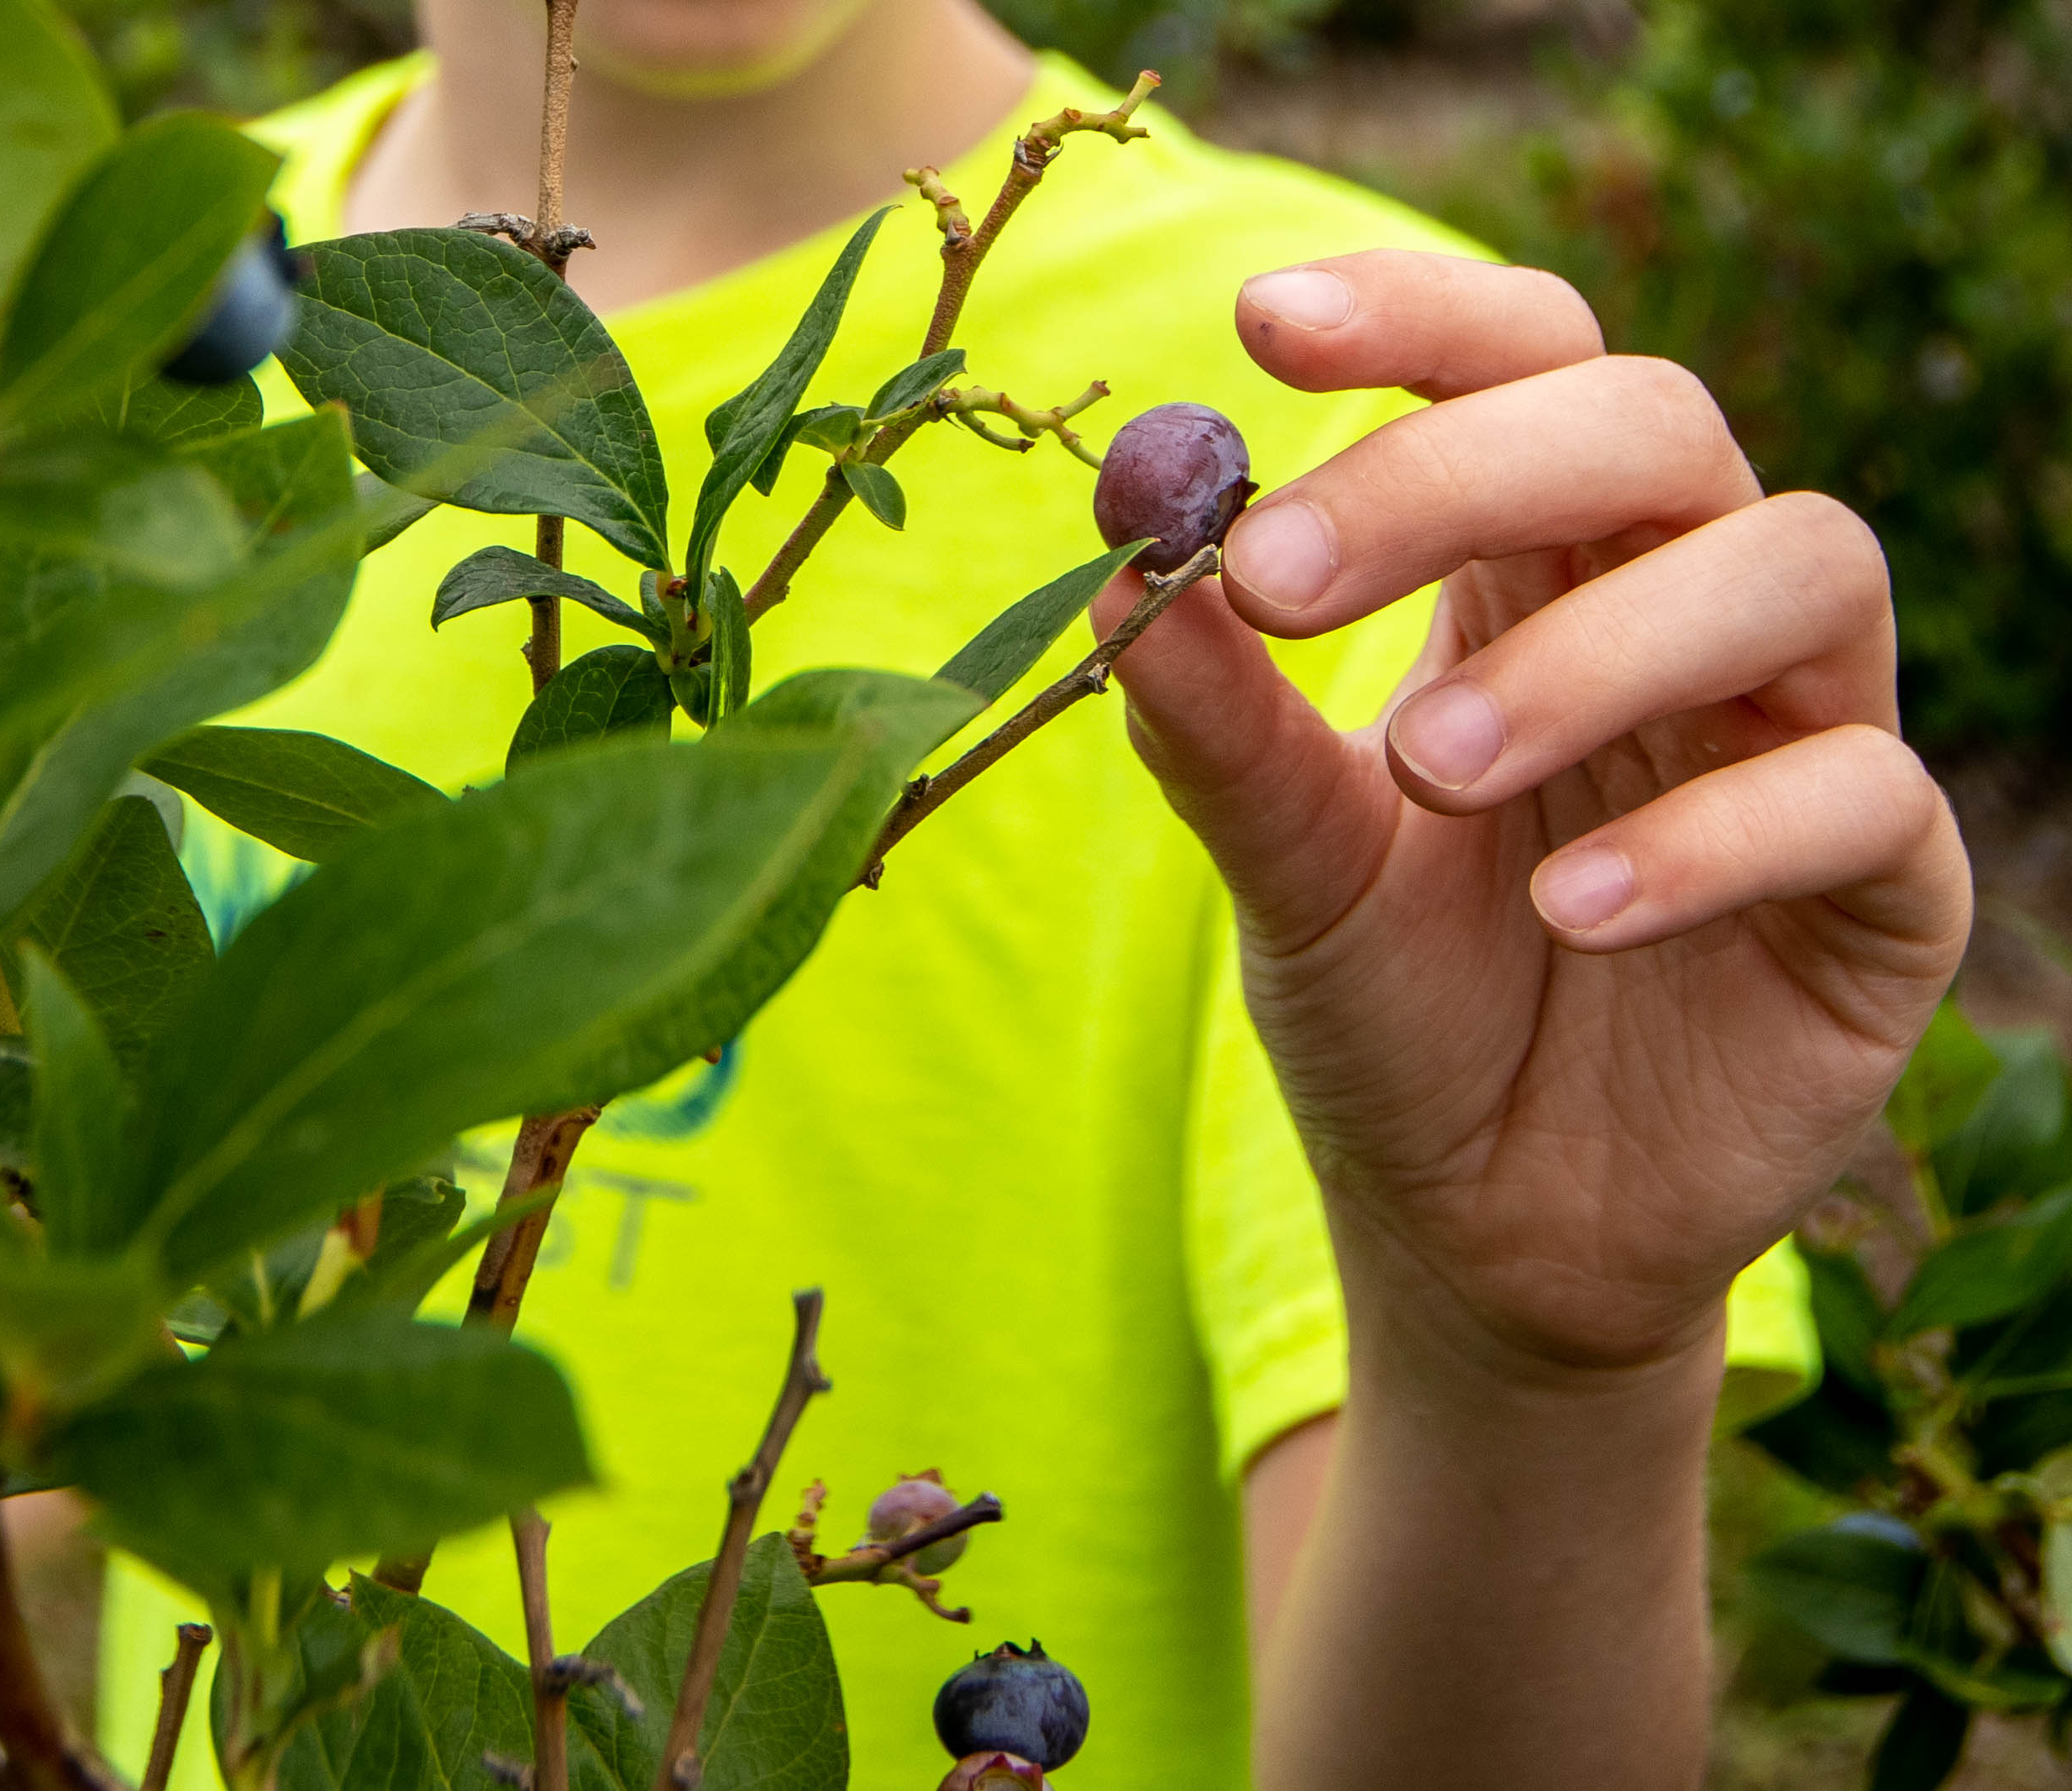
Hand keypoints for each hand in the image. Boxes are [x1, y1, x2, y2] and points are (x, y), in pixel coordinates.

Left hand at [1099, 249, 1970, 1386]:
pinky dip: (1713, 833)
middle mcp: (1686, 616)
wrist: (1485, 1230)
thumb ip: (1222, 731)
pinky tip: (1570, 906)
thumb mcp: (1291, 865)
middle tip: (1281, 578)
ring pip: (1794, 566)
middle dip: (1466, 471)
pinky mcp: (1888, 894)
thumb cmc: (1395, 1012)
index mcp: (1539, 574)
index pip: (1524, 364)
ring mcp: (1805, 738)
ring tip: (1427, 763)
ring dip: (1593, 647)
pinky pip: (1858, 796)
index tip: (1260, 325)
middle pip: (1655, 423)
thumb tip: (1120, 565)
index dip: (1418, 319)